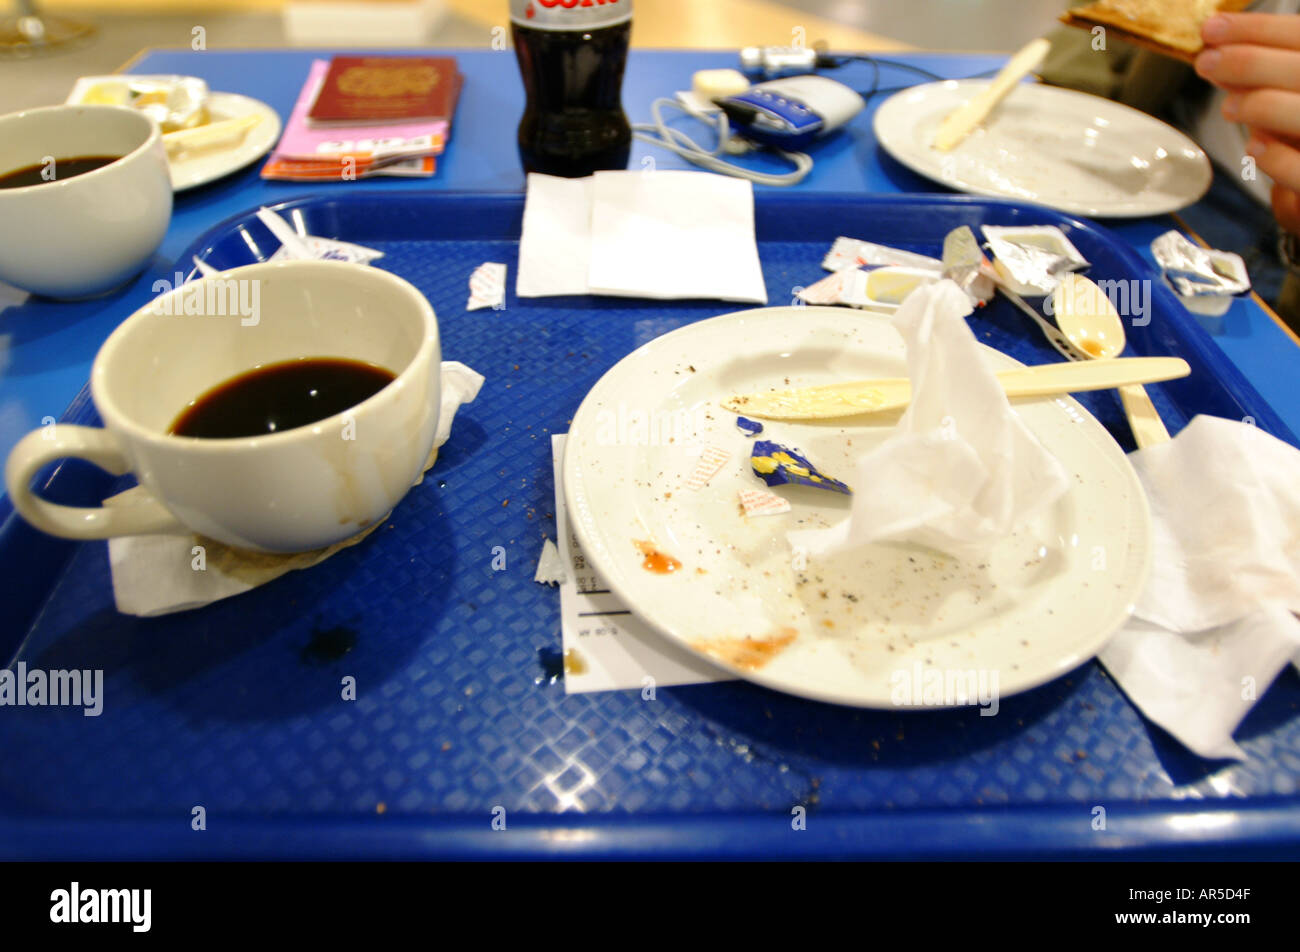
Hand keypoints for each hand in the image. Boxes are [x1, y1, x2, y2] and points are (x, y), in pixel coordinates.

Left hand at [1196, 13, 1299, 232]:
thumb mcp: (1289, 98)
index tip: (1211, 28)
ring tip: (1229, 108)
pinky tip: (1254, 148)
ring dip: (1261, 105)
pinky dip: (1276, 157)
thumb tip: (1219, 53)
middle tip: (1206, 63)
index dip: (1257, 29)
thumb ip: (1264, 78)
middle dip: (1249, 62)